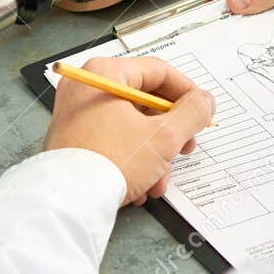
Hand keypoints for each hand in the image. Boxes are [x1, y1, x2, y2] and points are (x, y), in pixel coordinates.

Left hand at [44, 56, 215, 206]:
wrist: (67, 202)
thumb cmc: (112, 161)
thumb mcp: (163, 137)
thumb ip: (192, 114)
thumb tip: (205, 101)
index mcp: (105, 73)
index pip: (158, 71)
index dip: (187, 93)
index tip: (203, 113)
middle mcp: (86, 87)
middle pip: (145, 102)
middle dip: (169, 134)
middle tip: (185, 150)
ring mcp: (76, 113)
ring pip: (131, 128)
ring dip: (154, 157)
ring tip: (159, 182)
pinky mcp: (73, 139)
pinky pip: (112, 142)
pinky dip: (131, 163)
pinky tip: (140, 188)